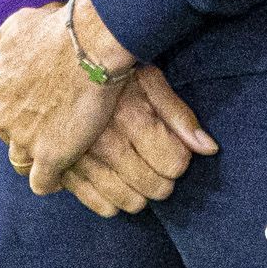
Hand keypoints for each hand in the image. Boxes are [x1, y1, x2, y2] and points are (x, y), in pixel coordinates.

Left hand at [0, 0, 134, 193]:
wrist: (90, 44)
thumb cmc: (57, 29)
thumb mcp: (13, 26)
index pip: (1, 109)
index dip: (23, 108)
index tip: (43, 103)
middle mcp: (2, 115)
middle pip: (10, 134)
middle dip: (29, 130)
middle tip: (58, 120)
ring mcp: (24, 138)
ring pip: (22, 160)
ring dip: (38, 155)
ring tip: (63, 146)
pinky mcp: (50, 156)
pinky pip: (41, 183)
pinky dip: (51, 180)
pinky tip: (65, 169)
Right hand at [55, 68, 218, 216]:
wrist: (57, 63)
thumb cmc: (108, 67)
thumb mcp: (148, 80)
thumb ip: (179, 116)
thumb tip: (209, 149)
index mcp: (131, 116)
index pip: (174, 163)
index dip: (179, 160)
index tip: (175, 153)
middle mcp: (106, 141)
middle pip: (153, 186)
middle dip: (163, 182)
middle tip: (159, 169)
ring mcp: (80, 159)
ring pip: (126, 200)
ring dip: (140, 194)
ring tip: (138, 177)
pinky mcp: (58, 169)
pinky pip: (96, 203)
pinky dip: (110, 202)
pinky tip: (114, 183)